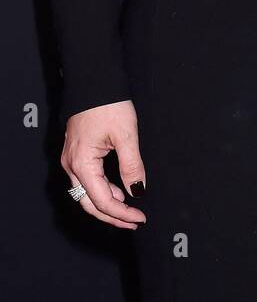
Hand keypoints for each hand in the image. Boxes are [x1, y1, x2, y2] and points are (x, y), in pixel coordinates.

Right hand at [61, 100, 146, 229]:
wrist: (94, 80)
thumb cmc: (108, 104)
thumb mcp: (126, 135)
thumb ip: (132, 166)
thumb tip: (138, 191)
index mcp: (82, 164)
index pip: (102, 201)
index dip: (122, 213)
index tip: (140, 218)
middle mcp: (71, 166)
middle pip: (89, 203)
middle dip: (112, 216)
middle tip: (134, 221)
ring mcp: (71, 160)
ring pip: (86, 193)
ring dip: (107, 204)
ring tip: (130, 209)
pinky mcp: (76, 153)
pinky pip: (86, 180)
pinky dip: (102, 190)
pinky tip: (118, 190)